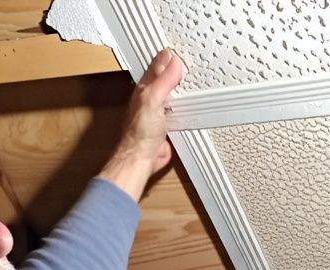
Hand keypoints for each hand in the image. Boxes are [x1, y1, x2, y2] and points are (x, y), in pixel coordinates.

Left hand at [99, 48, 184, 200]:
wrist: (142, 158)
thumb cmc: (140, 132)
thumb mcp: (152, 99)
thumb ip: (163, 80)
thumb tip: (173, 61)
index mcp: (144, 90)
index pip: (156, 68)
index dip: (166, 58)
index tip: (177, 50)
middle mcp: (150, 100)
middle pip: (164, 81)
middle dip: (173, 71)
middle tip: (183, 60)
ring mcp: (158, 114)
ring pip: (171, 96)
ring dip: (179, 89)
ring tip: (187, 79)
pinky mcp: (166, 127)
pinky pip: (177, 113)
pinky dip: (184, 108)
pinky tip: (189, 106)